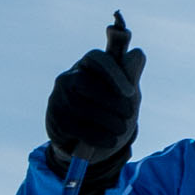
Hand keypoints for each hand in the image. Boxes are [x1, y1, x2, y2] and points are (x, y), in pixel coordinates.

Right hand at [44, 14, 143, 168]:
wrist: (85, 138)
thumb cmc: (108, 106)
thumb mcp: (122, 91)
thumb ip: (129, 73)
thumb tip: (138, 53)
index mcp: (86, 65)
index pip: (96, 59)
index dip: (114, 73)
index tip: (131, 92)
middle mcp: (67, 78)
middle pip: (85, 84)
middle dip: (111, 100)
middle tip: (129, 114)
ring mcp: (58, 100)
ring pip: (81, 107)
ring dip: (107, 120)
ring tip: (121, 129)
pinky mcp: (56, 122)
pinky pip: (76, 128)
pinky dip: (98, 136)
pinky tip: (111, 140)